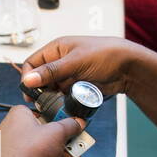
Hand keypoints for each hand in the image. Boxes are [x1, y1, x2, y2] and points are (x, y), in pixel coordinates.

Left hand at [0, 105, 85, 156]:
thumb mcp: (59, 132)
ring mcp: (9, 150)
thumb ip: (71, 126)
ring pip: (39, 153)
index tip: (69, 127)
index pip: (40, 114)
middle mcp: (10, 131)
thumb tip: (77, 123)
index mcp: (18, 116)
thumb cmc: (31, 150)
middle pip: (43, 137)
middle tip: (75, 150)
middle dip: (63, 146)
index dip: (56, 121)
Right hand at [19, 35, 142, 98]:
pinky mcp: (76, 87)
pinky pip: (62, 97)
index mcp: (56, 49)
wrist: (129, 68)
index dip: (28, 77)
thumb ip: (51, 71)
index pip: (32, 63)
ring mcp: (68, 75)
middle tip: (41, 104)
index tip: (29, 92)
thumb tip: (28, 80)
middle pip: (40, 79)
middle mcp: (60, 62)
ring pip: (51, 90)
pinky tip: (64, 107)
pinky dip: (61, 102)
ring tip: (54, 106)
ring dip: (51, 98)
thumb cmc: (105, 55)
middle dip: (39, 91)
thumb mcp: (76, 61)